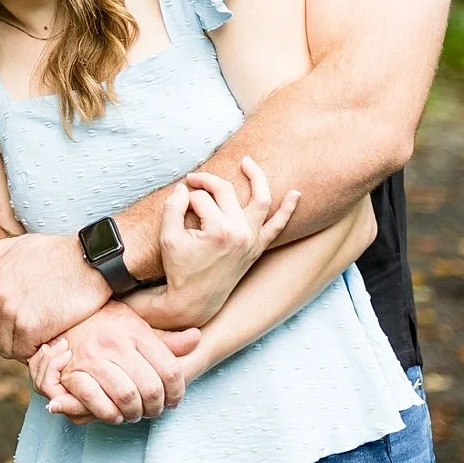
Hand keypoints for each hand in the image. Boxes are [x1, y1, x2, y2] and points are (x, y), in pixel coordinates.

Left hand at [0, 232, 108, 360]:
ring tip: (39, 340)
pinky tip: (47, 343)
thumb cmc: (59, 252)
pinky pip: (21, 352)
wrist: (90, 261)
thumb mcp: (20, 246)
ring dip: (20, 347)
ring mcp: (10, 312)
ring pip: (4, 346)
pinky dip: (33, 352)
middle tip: (29, 335)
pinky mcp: (29, 327)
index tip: (12, 324)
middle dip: (6, 337)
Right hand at [26, 303, 202, 423]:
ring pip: (127, 397)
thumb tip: (196, 338)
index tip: (174, 401)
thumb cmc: (106, 324)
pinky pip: (97, 402)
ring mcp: (93, 357)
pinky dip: (108, 414)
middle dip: (156, 408)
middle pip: (151, 388)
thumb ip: (165, 339)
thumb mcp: (137, 324)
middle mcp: (116, 343)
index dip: (177, 393)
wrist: (63, 317)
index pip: (170, 370)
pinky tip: (114, 414)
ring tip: (136, 414)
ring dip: (134, 413)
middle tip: (155, 411)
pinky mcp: (72, 372)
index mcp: (136, 332)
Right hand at [147, 157, 299, 328]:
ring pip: (261, 200)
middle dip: (206, 182)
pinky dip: (288, 210)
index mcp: (219, 231)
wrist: (194, 301)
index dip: (185, 198)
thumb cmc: (179, 270)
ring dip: (257, 178)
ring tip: (247, 162)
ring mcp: (252, 241)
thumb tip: (183, 187)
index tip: (177, 206)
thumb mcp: (167, 237)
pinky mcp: (257, 248)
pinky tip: (296, 194)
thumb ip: (172, 206)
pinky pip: (278, 226)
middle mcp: (241, 234)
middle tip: (192, 180)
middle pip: (225, 192)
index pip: (200, 198)